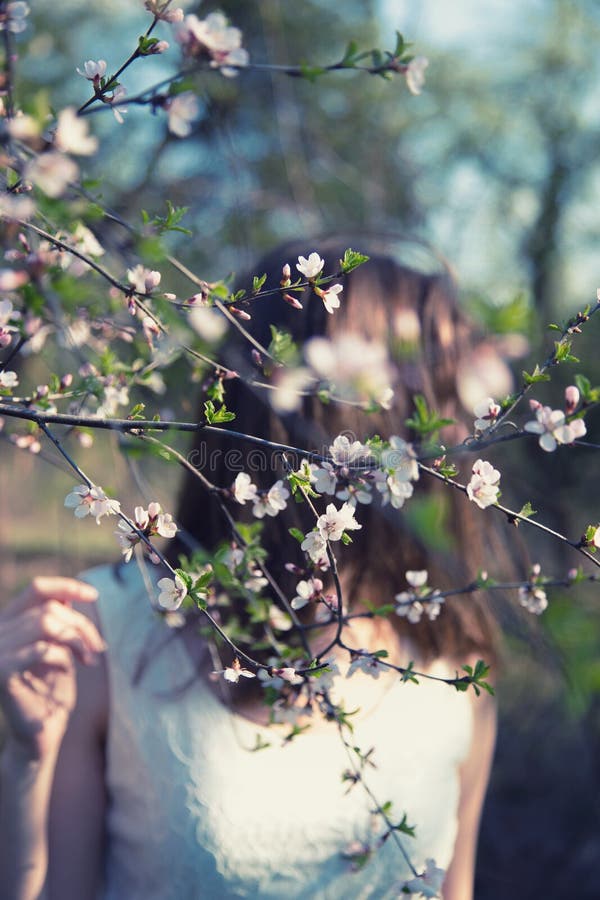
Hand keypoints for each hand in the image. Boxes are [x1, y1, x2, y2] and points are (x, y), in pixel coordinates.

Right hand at [0, 576, 104, 761]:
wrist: (41, 733)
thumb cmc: (52, 689)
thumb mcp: (59, 646)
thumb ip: (58, 621)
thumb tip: (70, 593)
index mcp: (10, 623)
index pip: (36, 589)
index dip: (66, 586)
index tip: (94, 595)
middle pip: (49, 608)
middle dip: (81, 624)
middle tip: (97, 648)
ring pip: (46, 623)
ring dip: (76, 640)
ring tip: (88, 659)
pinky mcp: (2, 671)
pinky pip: (42, 649)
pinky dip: (63, 656)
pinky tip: (71, 669)